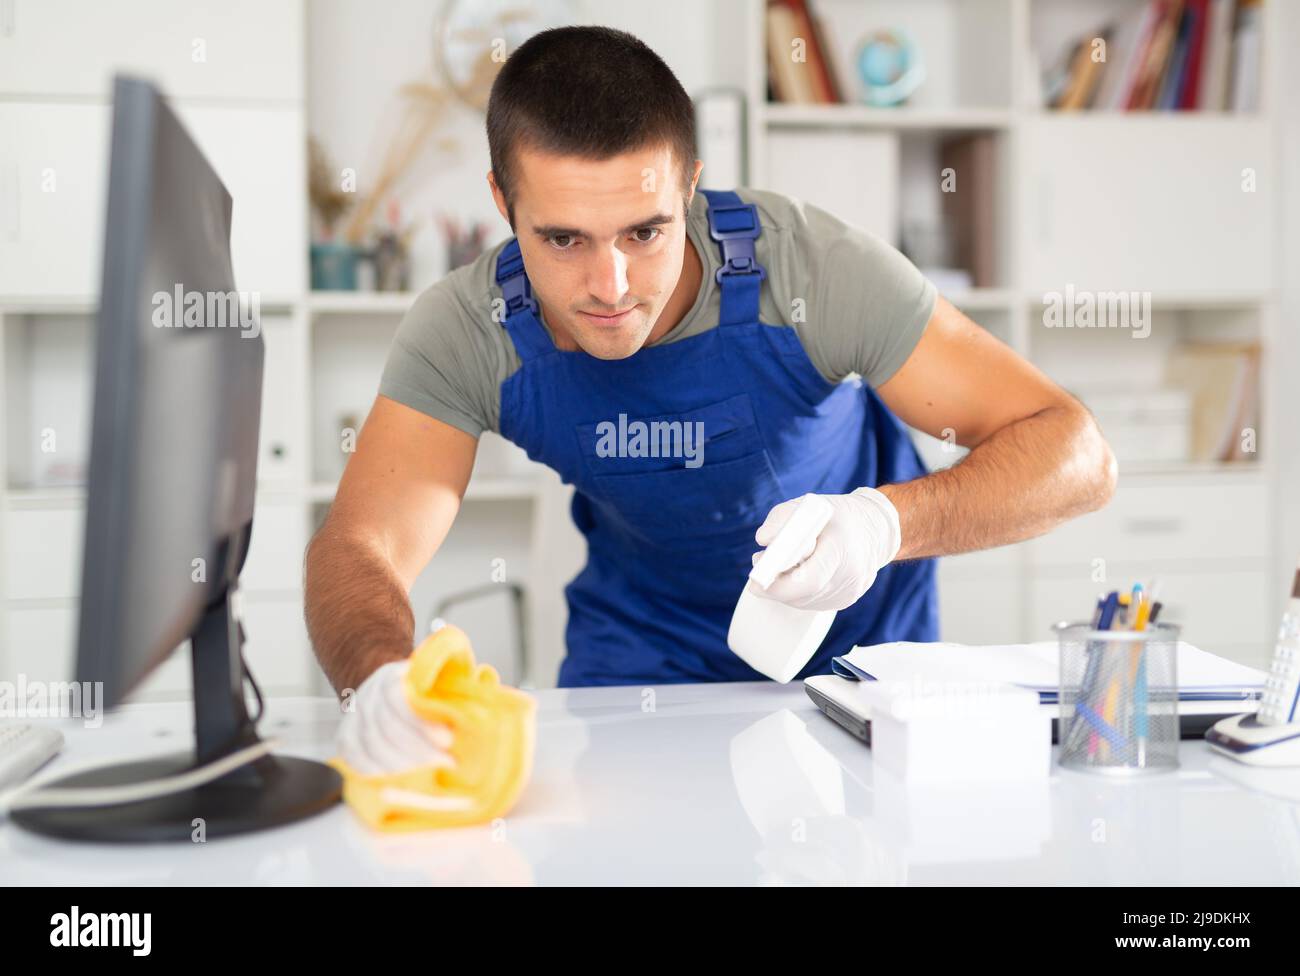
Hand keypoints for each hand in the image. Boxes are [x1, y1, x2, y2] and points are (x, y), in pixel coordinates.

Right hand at [338, 656, 454, 775]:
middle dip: (417, 750)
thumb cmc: (423, 686)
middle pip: (385, 725)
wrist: (387, 685)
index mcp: (393, 676)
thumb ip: (457, 678)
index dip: (421, 724)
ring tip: (427, 775)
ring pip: (370, 743)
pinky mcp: (346, 734)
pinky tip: (395, 779)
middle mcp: (370, 693)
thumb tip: (487, 682)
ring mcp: (356, 714)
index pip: (399, 699)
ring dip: (400, 765)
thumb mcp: (440, 672)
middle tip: (445, 763)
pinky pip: (354, 755)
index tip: (447, 741)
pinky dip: (374, 770)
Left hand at [748, 487, 900, 611]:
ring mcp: (849, 593)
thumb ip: (782, 518)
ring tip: (779, 566)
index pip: (808, 579)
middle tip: (759, 572)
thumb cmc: (838, 516)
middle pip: (802, 594)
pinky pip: (812, 602)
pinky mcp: (844, 601)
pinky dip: (798, 592)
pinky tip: (798, 574)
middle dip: (774, 586)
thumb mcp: (810, 505)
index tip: (756, 580)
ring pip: (803, 601)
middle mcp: (849, 576)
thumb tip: (763, 540)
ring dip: (784, 589)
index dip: (779, 584)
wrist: (877, 531)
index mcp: (842, 549)